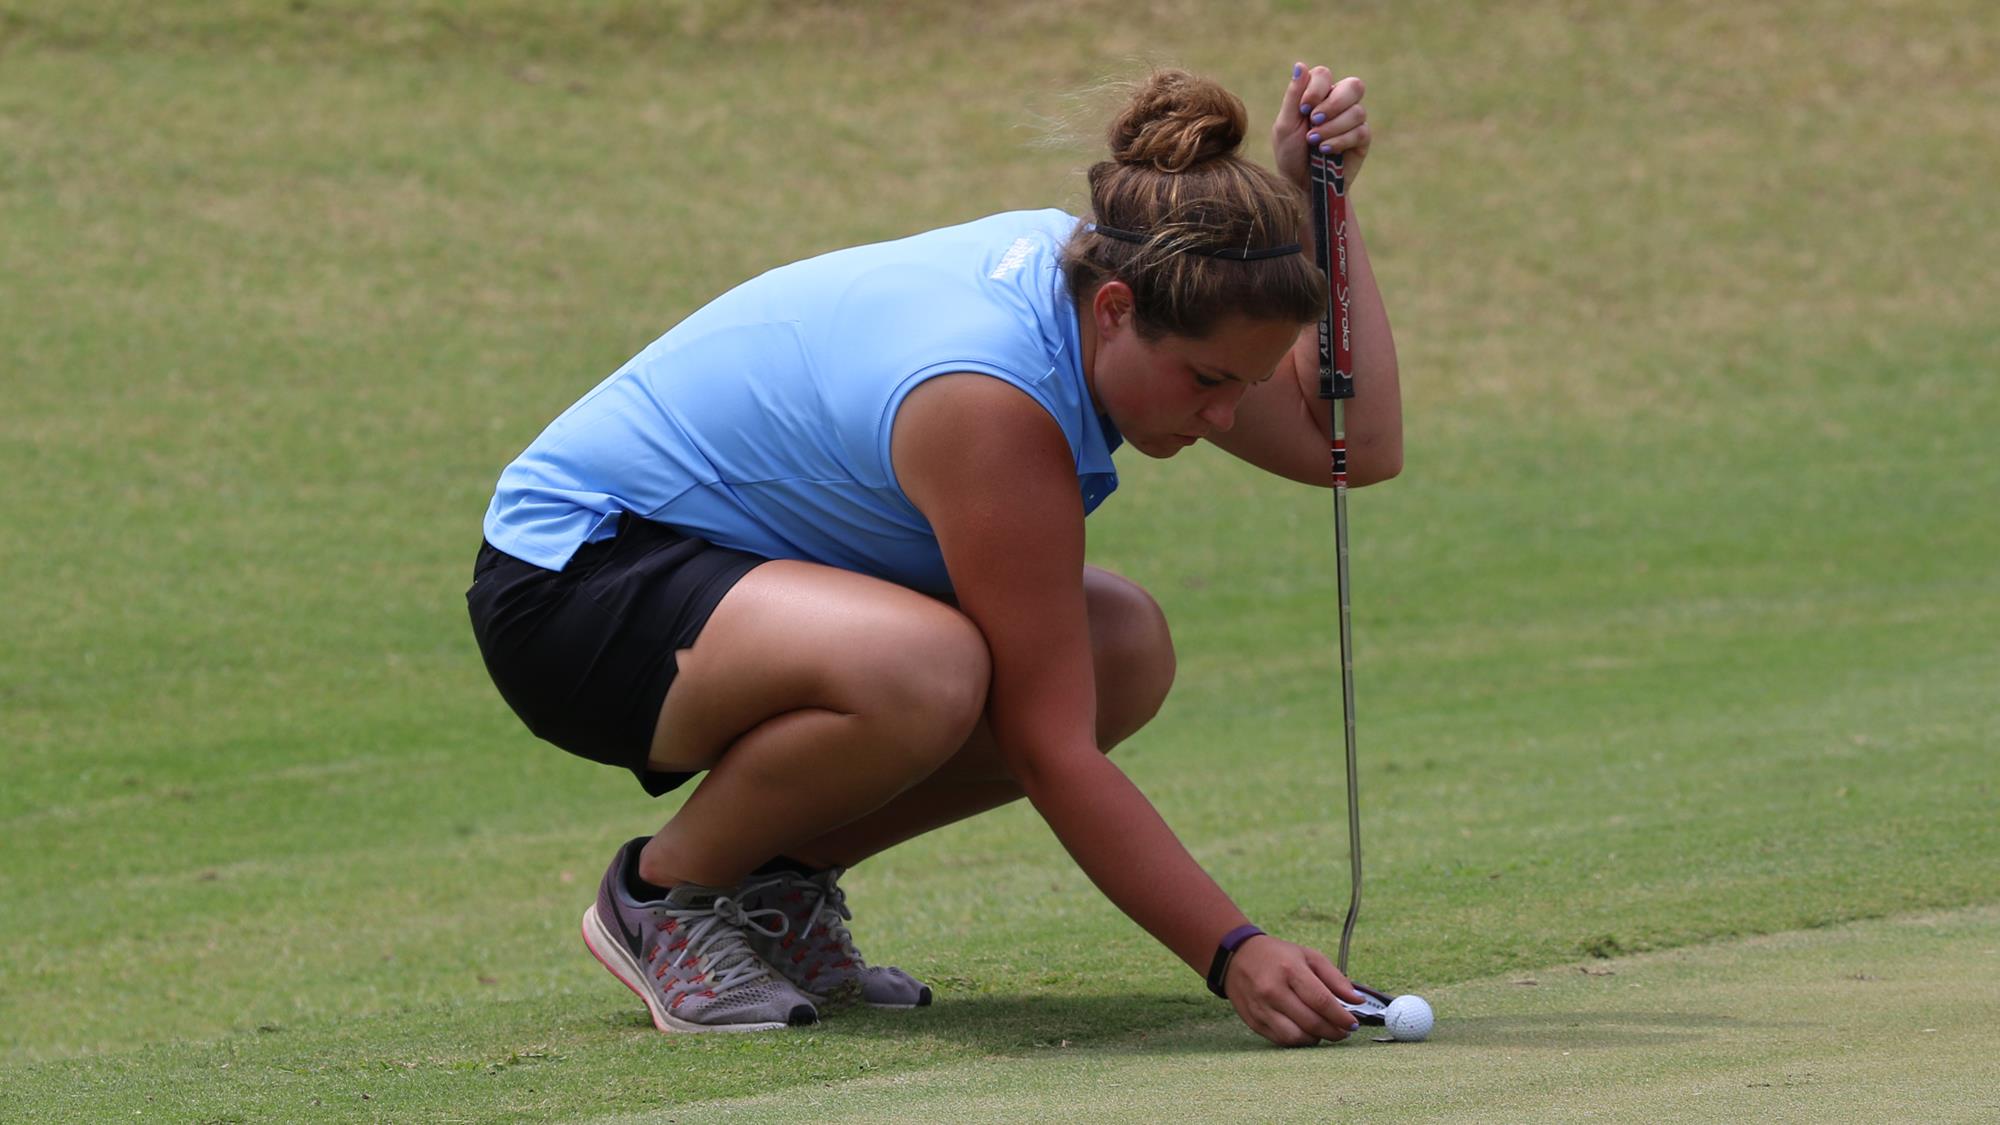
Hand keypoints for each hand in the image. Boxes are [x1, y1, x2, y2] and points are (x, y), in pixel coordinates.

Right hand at [1224, 934, 1366, 1046]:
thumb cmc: (1277, 956)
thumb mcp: (1309, 956)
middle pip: (1311, 1022)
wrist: (1236, 957)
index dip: (1342, 1017)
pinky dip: (1298, 1040)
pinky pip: (1281, 1040)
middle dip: (1333, 1031)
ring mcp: (1261, 1008)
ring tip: (1324, 1031)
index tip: (1353, 1024)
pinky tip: (1306, 1032)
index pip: (1322, 1001)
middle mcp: (1273, 990)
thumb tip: (1357, 1000)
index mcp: (1290, 970)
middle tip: (1343, 1031)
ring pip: (1296, 1037)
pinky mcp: (1254, 1022)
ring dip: (1316, 1039)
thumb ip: (1335, 978)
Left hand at [1271, 62, 1370, 193]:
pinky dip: (1340, 141)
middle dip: (1333, 104)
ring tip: (1315, 142)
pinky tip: (1326, 151)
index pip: (1324, 75)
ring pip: (1357, 111)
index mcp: (1318, 95)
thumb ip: (1294, 95)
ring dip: (1332, 127)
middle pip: (1353, 85)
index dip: (1316, 88)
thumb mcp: (1285, 125)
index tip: (1303, 109)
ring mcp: (1353, 121)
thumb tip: (1300, 64)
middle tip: (1314, 120)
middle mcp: (1338, 104)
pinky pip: (1361, 131)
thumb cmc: (1290, 155)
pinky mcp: (1362, 139)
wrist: (1301, 186)